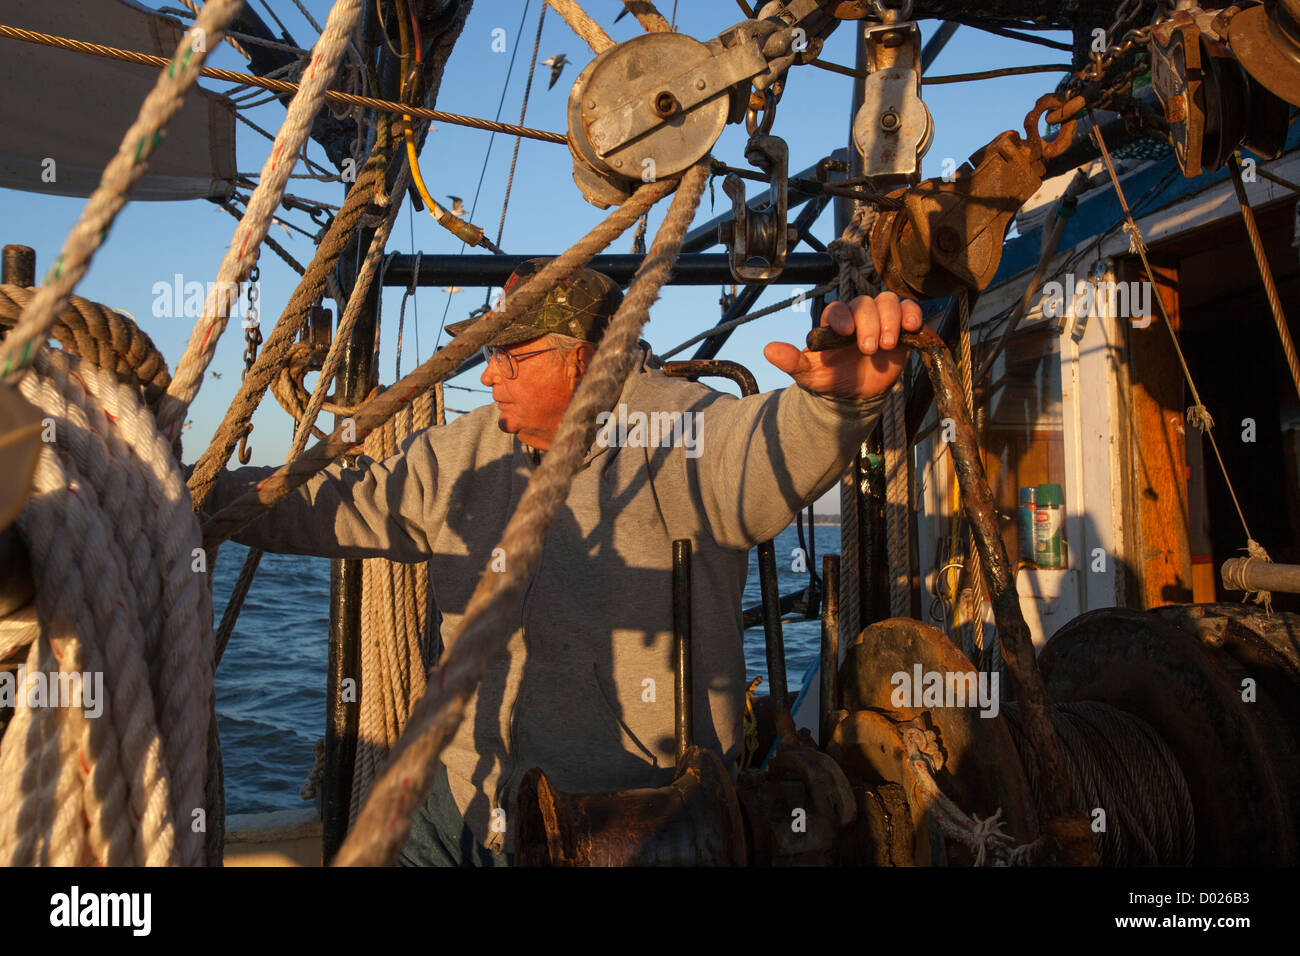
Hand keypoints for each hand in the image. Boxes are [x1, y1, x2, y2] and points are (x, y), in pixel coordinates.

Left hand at [764, 292, 924, 399]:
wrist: (857, 393)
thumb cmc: (832, 377)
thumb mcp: (809, 374)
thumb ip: (792, 361)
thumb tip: (768, 349)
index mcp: (835, 322)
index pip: (838, 309)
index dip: (843, 317)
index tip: (845, 332)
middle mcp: (858, 315)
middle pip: (866, 304)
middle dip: (869, 324)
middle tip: (868, 348)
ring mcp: (881, 319)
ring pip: (888, 302)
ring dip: (890, 319)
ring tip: (888, 344)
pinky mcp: (901, 327)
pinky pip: (909, 310)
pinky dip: (912, 314)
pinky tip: (911, 327)